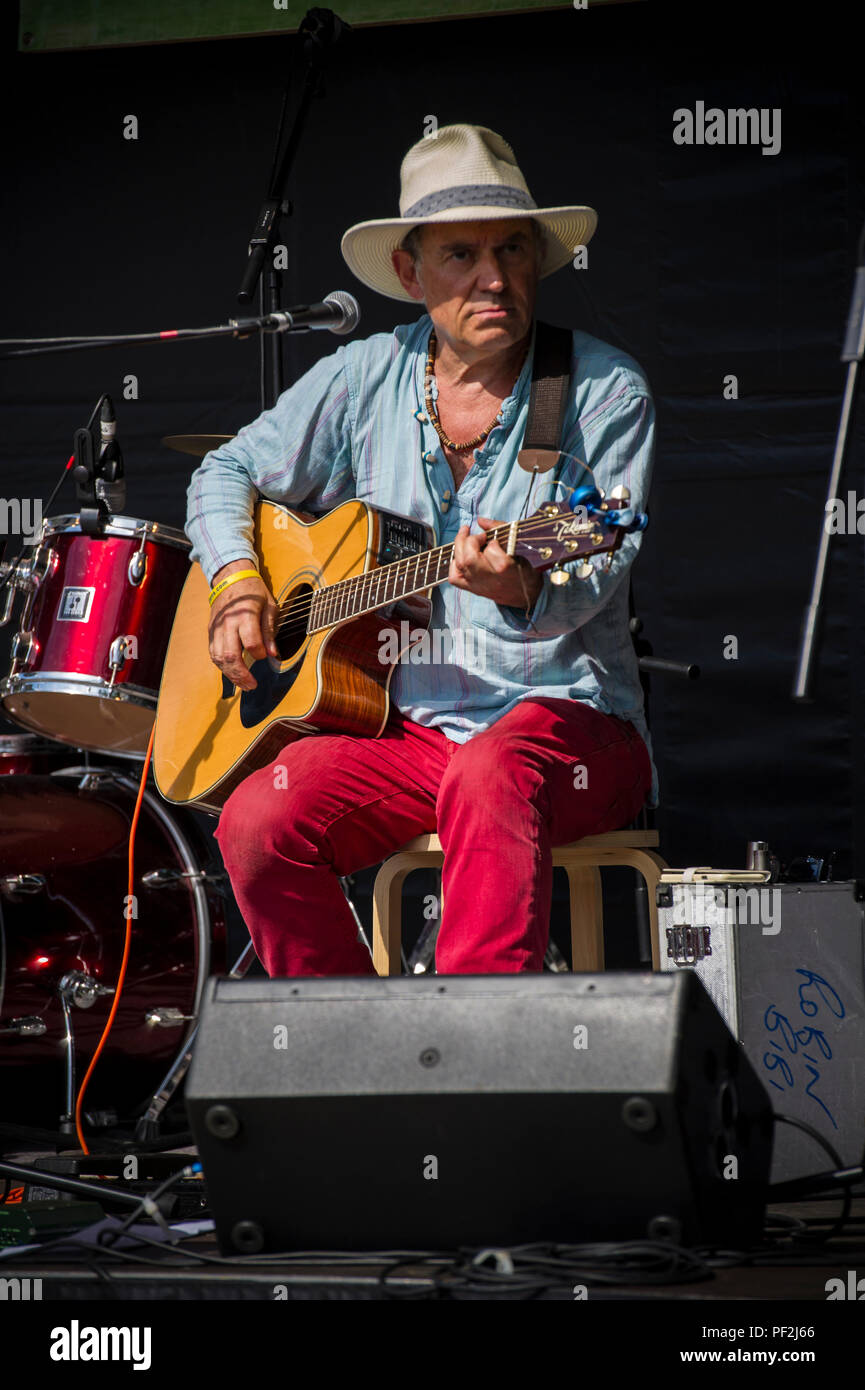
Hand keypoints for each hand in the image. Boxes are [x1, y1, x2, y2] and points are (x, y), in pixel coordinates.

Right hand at [207, 560, 279, 691]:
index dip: (260, 653)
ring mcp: (216, 628)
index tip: (266, 655)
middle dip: (242, 674)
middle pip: (231, 655)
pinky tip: (232, 673)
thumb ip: (269, 631)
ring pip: (219, 657)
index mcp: (245, 614)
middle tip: (252, 685)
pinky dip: (222, 666)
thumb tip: (273, 654)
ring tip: (243, 684)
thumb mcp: (269, 606)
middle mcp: (228, 623)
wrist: (230, 577)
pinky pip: (213, 653)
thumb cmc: (253, 591)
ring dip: (231, 674)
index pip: (251, 642)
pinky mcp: (211, 631)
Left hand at [448, 516, 542, 609]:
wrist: (525, 595)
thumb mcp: (518, 547)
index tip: (495, 540)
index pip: (491, 549)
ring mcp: (479, 585)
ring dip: (459, 547)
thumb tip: (480, 521)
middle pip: (469, 558)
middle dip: (470, 541)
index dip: (490, 540)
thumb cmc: (523, 569)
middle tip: (478, 536)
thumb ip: (500, 529)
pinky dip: (453, 565)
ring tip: (465, 539)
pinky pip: (454, 578)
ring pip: (460, 565)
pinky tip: (460, 556)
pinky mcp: (473, 590)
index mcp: (506, 568)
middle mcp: (490, 579)